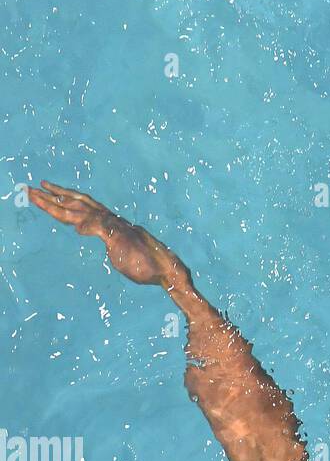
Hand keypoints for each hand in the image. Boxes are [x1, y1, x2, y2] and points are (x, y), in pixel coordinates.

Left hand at [28, 181, 189, 289]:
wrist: (168, 271)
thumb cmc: (146, 266)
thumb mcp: (119, 255)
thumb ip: (107, 241)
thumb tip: (98, 236)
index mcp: (109, 225)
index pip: (80, 209)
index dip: (61, 202)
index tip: (43, 194)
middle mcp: (111, 221)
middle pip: (78, 204)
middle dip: (53, 196)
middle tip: (31, 188)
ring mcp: (117, 228)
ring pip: (84, 210)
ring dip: (61, 204)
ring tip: (40, 195)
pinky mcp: (123, 238)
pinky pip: (102, 228)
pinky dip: (89, 225)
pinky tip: (77, 226)